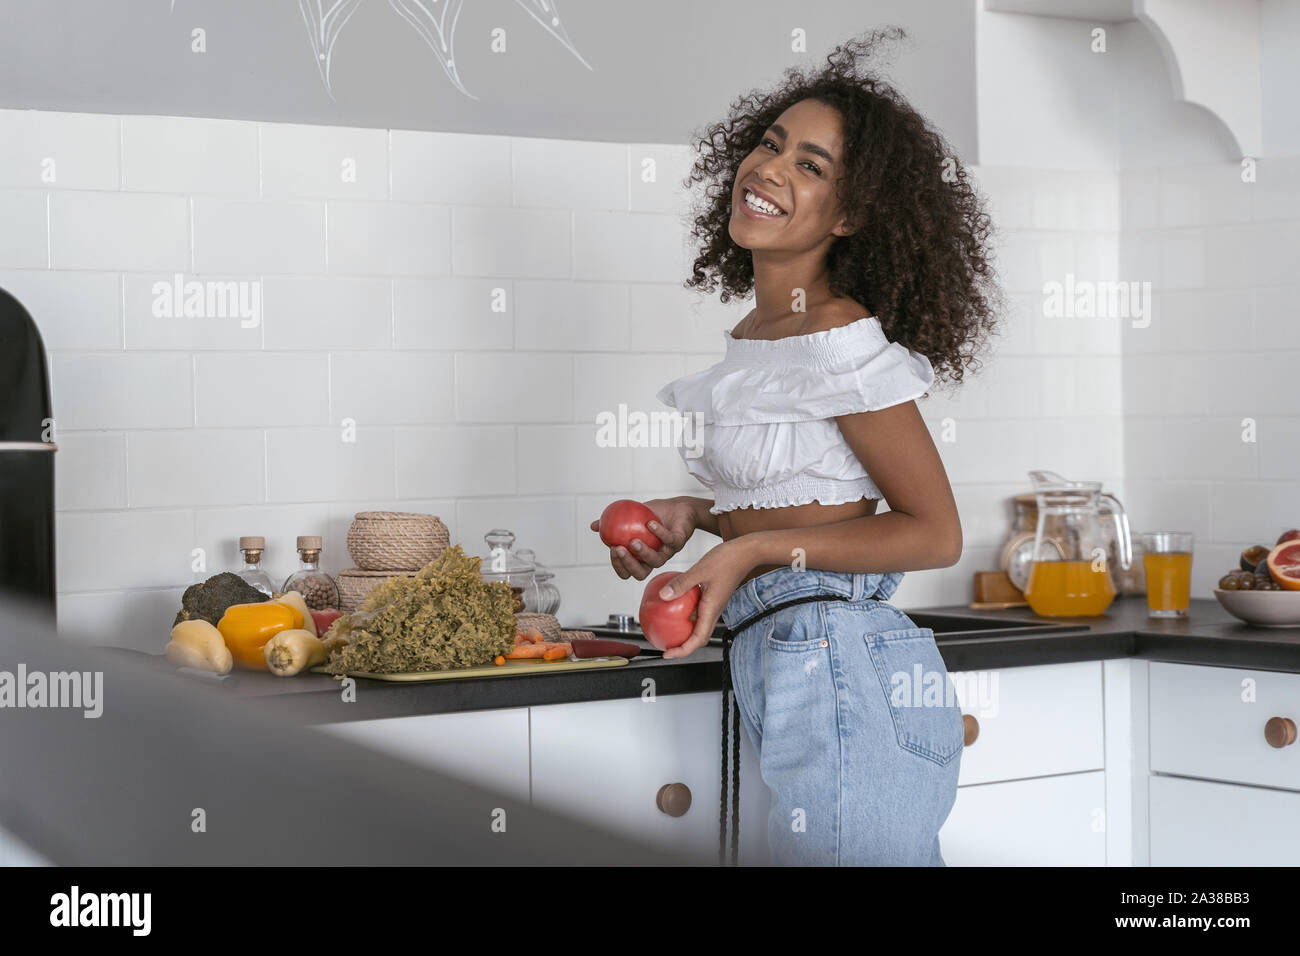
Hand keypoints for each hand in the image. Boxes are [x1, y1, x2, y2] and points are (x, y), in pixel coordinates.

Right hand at [590, 497, 695, 579]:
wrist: (678, 507)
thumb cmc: (654, 515)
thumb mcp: (630, 516)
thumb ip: (613, 522)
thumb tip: (594, 526)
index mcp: (641, 557)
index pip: (628, 571)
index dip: (618, 566)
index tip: (611, 549)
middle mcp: (654, 559)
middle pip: (640, 573)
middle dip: (628, 565)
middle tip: (618, 549)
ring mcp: (667, 552)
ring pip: (656, 562)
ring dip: (643, 553)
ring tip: (633, 540)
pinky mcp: (678, 542)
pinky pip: (669, 540)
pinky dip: (659, 533)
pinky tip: (649, 524)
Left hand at [656, 537, 754, 659]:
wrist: (746, 552)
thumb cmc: (729, 559)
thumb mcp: (700, 570)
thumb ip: (681, 584)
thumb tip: (663, 596)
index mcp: (712, 609)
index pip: (698, 639)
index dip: (682, 651)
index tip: (668, 654)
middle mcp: (714, 611)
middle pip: (698, 638)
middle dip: (682, 647)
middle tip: (664, 646)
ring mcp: (714, 605)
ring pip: (698, 626)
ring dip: (684, 633)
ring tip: (667, 631)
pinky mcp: (713, 597)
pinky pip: (698, 612)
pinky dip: (686, 615)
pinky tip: (674, 604)